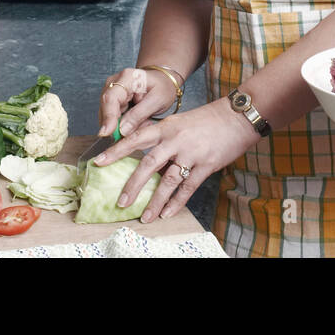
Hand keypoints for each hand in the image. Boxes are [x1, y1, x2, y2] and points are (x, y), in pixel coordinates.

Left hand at [90, 98, 258, 222]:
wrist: (236, 117)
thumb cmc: (206, 120)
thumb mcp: (179, 123)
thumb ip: (161, 138)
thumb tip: (142, 155)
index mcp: (166, 127)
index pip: (135, 139)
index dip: (116, 151)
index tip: (98, 162)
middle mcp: (175, 140)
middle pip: (147, 164)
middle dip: (132, 185)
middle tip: (120, 202)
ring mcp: (191, 153)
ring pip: (167, 181)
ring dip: (154, 201)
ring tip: (144, 217)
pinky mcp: (206, 165)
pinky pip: (187, 188)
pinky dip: (176, 203)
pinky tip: (167, 213)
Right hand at [97, 67, 176, 137]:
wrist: (162, 81)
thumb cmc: (162, 87)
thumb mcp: (157, 100)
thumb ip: (139, 115)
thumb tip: (122, 130)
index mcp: (126, 78)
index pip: (111, 98)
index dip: (108, 116)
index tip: (107, 133)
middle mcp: (114, 83)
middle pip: (105, 107)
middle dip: (113, 126)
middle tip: (127, 136)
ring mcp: (111, 91)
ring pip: (107, 115)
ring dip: (119, 126)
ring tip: (140, 124)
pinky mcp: (112, 100)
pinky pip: (112, 117)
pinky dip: (121, 124)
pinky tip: (135, 123)